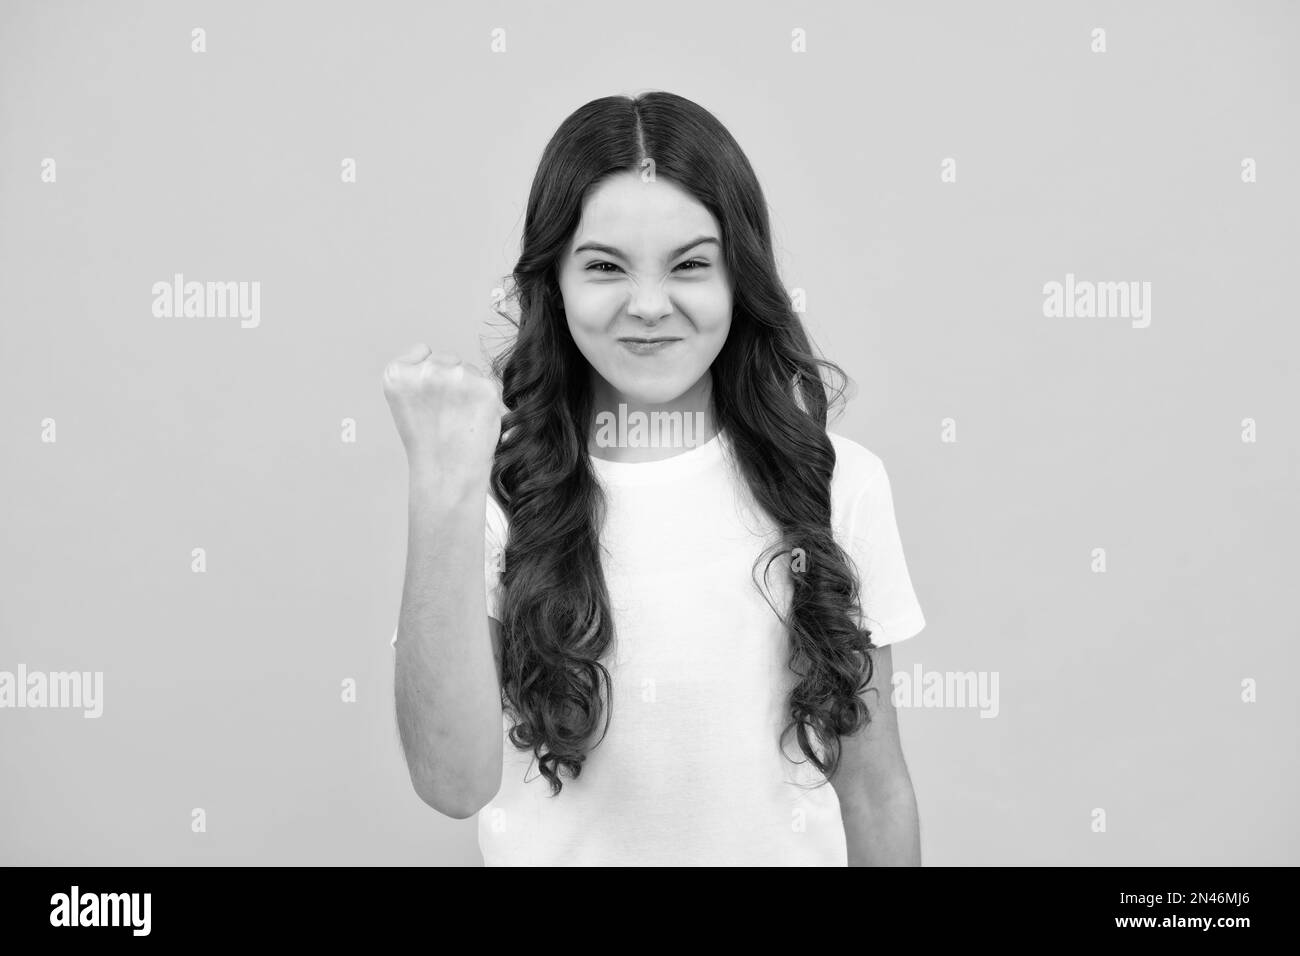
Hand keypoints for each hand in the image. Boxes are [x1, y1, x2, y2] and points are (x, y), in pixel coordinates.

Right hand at [382, 343, 506, 481]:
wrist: (447, 474)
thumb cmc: (428, 443)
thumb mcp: (405, 404)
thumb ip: (416, 376)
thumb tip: (429, 350)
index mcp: (397, 374)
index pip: (422, 351)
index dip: (429, 377)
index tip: (428, 401)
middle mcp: (425, 372)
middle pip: (448, 359)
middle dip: (450, 382)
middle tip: (446, 416)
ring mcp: (456, 378)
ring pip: (469, 370)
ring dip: (469, 390)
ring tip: (460, 420)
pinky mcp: (484, 387)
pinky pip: (486, 383)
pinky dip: (485, 400)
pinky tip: (475, 420)